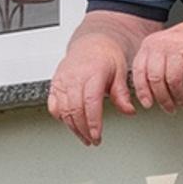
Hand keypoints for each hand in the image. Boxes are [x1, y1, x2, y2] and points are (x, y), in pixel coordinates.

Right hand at [47, 31, 133, 145]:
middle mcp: (74, 77)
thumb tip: (129, 111)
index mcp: (92, 73)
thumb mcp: (120, 73)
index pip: (90, 102)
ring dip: (73, 127)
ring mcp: (62, 80)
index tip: (97, 135)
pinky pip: (53, 105)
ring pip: (63, 110)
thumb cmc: (106, 57)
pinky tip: (70, 123)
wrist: (91, 43)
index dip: (93, 122)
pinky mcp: (55, 84)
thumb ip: (122, 94)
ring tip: (84, 136)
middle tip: (93, 140)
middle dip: (84, 129)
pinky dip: (60, 117)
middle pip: (75, 109)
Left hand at [127, 9, 182, 111]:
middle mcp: (160, 45)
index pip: (140, 72)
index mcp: (149, 45)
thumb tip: (147, 93)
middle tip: (170, 108)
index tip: (148, 104)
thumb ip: (153, 67)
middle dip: (163, 98)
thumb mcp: (163, 50)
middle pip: (156, 79)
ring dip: (179, 96)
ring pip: (173, 81)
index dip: (143, 91)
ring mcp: (177, 47)